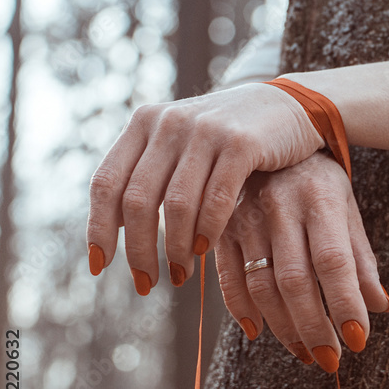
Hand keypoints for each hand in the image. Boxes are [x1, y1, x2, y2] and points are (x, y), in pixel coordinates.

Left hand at [86, 83, 324, 292]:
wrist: (289, 106)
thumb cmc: (228, 137)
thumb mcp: (182, 142)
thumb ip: (150, 172)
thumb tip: (111, 227)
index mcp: (145, 121)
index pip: (106, 181)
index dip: (98, 228)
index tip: (100, 265)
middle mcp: (169, 122)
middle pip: (137, 200)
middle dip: (139, 250)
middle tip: (147, 282)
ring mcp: (206, 130)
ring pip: (176, 205)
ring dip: (176, 249)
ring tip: (181, 274)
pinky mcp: (242, 142)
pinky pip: (216, 200)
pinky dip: (207, 231)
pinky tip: (205, 250)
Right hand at [214, 151, 388, 372]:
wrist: (269, 133)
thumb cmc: (317, 179)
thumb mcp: (345, 207)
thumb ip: (360, 256)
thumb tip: (380, 307)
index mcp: (320, 198)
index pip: (333, 260)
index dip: (346, 304)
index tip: (358, 341)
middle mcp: (281, 206)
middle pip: (296, 280)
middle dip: (315, 327)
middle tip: (331, 360)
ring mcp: (246, 216)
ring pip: (262, 285)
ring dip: (283, 328)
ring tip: (305, 353)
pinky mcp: (221, 227)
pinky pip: (228, 278)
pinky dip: (241, 310)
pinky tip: (259, 332)